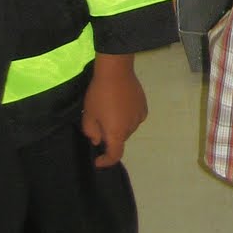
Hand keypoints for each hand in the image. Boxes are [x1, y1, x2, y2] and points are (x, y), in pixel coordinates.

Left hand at [81, 53, 147, 167]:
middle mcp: (131, 128)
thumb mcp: (88, 114)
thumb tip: (98, 140)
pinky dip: (127, 117)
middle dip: (109, 136)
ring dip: (119, 126)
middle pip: (120, 140)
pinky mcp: (144, 105)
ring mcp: (139, 116)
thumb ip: (91, 132)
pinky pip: (134, 118)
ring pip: (127, 128)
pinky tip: (121, 105)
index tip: (98, 160)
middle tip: (99, 122)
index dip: (106, 161)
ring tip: (110, 110)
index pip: (114, 155)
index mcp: (116, 133)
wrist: (116, 70)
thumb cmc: (99, 94)